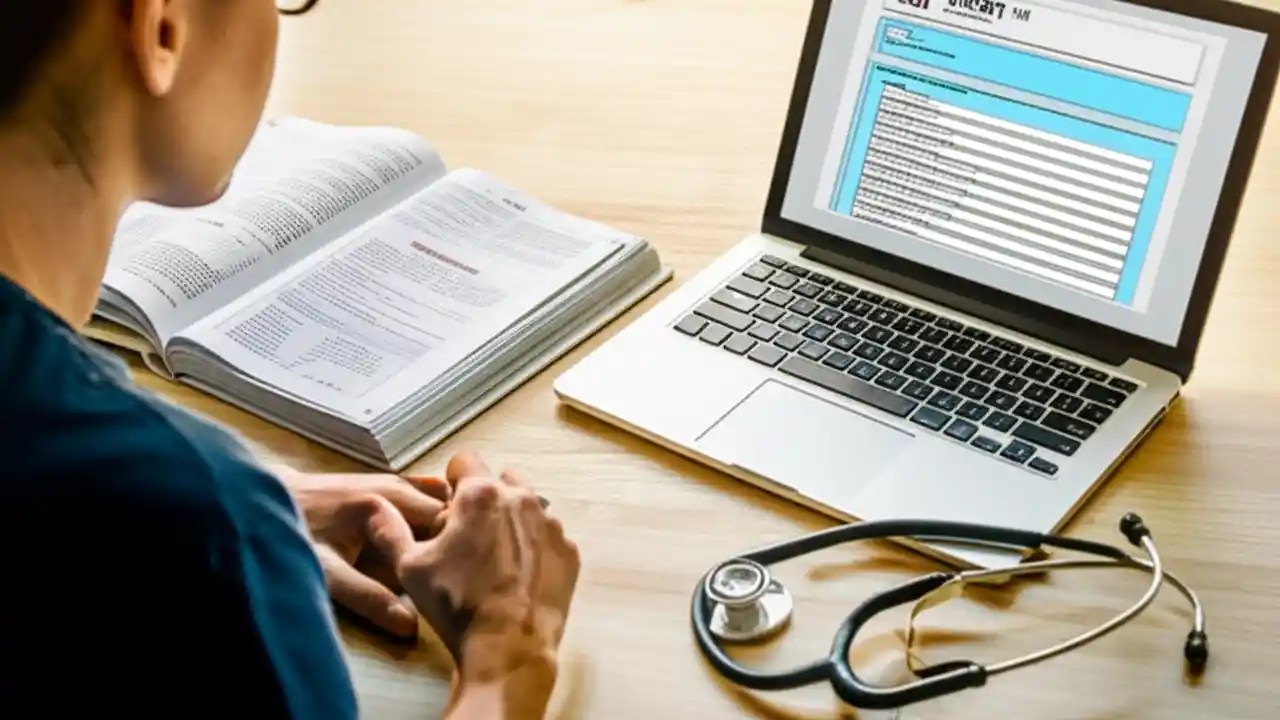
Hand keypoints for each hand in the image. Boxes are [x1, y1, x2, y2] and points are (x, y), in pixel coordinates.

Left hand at [281, 470, 451, 637]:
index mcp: (384, 504)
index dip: (457, 549)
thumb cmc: (295, 537)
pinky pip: (427, 493)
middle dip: (459, 536)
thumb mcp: (327, 575)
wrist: (267, 500)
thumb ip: (369, 598)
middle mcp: (393, 485)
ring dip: (449, 523)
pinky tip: (432, 536)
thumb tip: (410, 626)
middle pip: (450, 509)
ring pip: (441, 500)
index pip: (446, 521)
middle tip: (457, 570)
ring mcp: (392, 480)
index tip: (458, 575)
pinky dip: (437, 509)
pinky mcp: (387, 482)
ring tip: (449, 555)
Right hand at [368, 453, 579, 683]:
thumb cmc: (458, 606)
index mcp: (480, 495)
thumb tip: (376, 508)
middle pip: (501, 480)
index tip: (449, 506)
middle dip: (485, 499)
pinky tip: (519, 574)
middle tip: (469, 534)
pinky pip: (548, 536)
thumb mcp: (409, 567)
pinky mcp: (568, 552)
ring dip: (512, 521)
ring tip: (494, 558)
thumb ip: (390, 530)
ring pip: (528, 507)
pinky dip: (535, 547)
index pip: (465, 461)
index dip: (452, 481)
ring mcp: (551, 525)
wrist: (507, 649)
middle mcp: (522, 500)